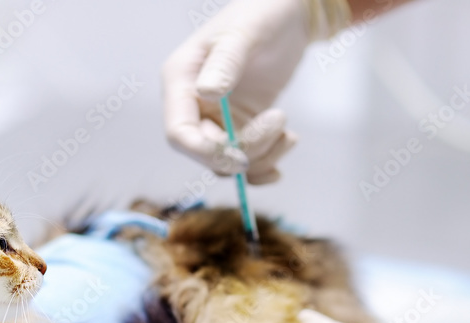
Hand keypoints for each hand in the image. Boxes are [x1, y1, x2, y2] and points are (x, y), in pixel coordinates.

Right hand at [163, 0, 347, 183]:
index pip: (179, 133)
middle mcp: (194, 104)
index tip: (240, 155)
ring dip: (261, 157)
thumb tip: (206, 93)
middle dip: (244, 150)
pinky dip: (267, 161)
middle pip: (207, 152)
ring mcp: (218, 117)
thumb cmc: (262, 13)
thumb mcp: (243, 34)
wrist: (290, 14)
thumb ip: (224, 63)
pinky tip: (288, 141)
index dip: (205, 152)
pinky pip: (246, 158)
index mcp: (181, 80)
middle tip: (279, 122)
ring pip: (228, 161)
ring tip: (288, 132)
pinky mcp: (241, 124)